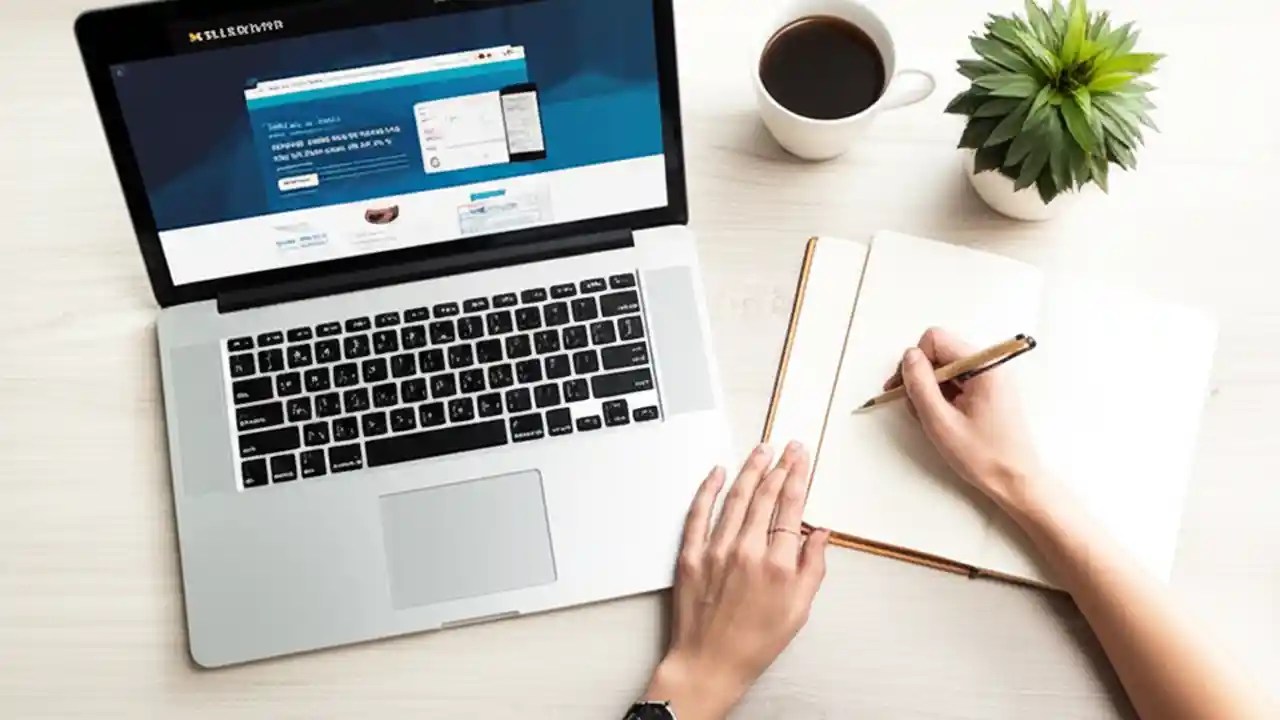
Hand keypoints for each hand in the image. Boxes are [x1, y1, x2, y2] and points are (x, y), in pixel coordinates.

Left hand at [642, 443, 830, 719]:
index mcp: (778, 565)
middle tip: (786, 446)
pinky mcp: (690, 556)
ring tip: (760, 451)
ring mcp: (716, 551)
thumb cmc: (755, 643)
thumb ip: (813, 568)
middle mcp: (747, 551)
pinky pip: (699, 514)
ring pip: (735, 498)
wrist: (709, 663)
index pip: (791, 507)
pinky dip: (708, 490)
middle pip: (765, 496)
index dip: (798, 477)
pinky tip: (717, 473)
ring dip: (750, 470)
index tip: (801, 458)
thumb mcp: (799, 610)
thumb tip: (821, 534)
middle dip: (778, 466)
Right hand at [887, 327, 1045, 509]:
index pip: (936, 339)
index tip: (907, 389)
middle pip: (940, 351)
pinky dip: (942, 396)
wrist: (1016, 480)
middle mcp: (989, 364)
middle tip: (913, 406)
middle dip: (921, 376)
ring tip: (931, 419)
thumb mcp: (941, 422)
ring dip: (930, 389)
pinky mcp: (988, 390)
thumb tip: (908, 356)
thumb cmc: (982, 456)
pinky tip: (942, 419)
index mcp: (983, 366)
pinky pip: (956, 381)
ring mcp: (990, 378)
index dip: (916, 361)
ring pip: (945, 367)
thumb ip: (921, 385)